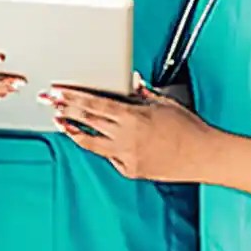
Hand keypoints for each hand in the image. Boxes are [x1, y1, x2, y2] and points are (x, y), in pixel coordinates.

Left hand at [43, 76, 212, 181]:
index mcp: (133, 116)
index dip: (73, 97)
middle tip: (48, 101)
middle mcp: (126, 137)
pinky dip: (102, 147)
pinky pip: (110, 156)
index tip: (58, 91)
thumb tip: (130, 81)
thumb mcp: (164, 102)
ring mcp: (127, 155)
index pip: (95, 104)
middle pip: (87, 121)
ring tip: (60, 122)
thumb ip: (141, 93)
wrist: (203, 155)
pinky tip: (95, 140)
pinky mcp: (130, 170)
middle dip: (65, 110)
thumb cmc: (187, 127)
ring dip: (74, 132)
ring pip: (91, 143)